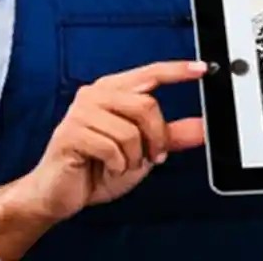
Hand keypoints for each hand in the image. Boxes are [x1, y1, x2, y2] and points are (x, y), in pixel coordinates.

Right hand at [14, 60, 207, 222]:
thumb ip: (170, 137)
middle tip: (151, 156)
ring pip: (131, 130)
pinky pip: (112, 148)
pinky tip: (107, 168)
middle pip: (147, 104)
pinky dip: (117, 165)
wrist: (60, 193)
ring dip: (134, 157)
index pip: (150, 73)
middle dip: (156, 138)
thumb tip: (202, 127)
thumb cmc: (96, 168)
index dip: (177, 71)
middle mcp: (96, 95)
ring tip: (122, 163)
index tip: (202, 69)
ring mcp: (81, 112)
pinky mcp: (71, 133)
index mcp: (113, 91)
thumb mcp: (143, 151)